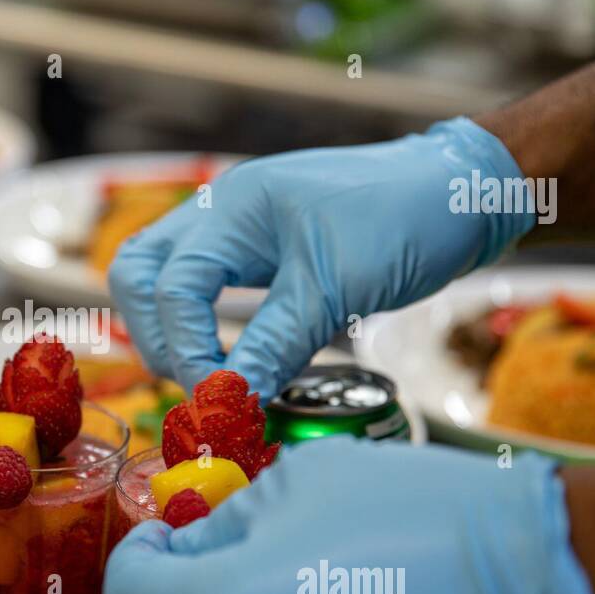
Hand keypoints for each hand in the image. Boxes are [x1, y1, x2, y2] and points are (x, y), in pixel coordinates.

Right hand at [108, 118, 534, 396]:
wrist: (458, 192)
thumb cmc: (405, 220)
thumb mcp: (339, 286)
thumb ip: (275, 342)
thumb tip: (228, 402)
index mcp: (231, 209)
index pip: (170, 285)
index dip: (186, 349)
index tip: (220, 398)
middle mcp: (218, 214)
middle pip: (136, 275)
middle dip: (156, 337)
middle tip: (201, 386)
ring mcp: (232, 231)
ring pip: (159, 280)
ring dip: (171, 332)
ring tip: (210, 378)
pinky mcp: (255, 253)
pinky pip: (199, 288)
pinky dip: (201, 326)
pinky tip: (233, 359)